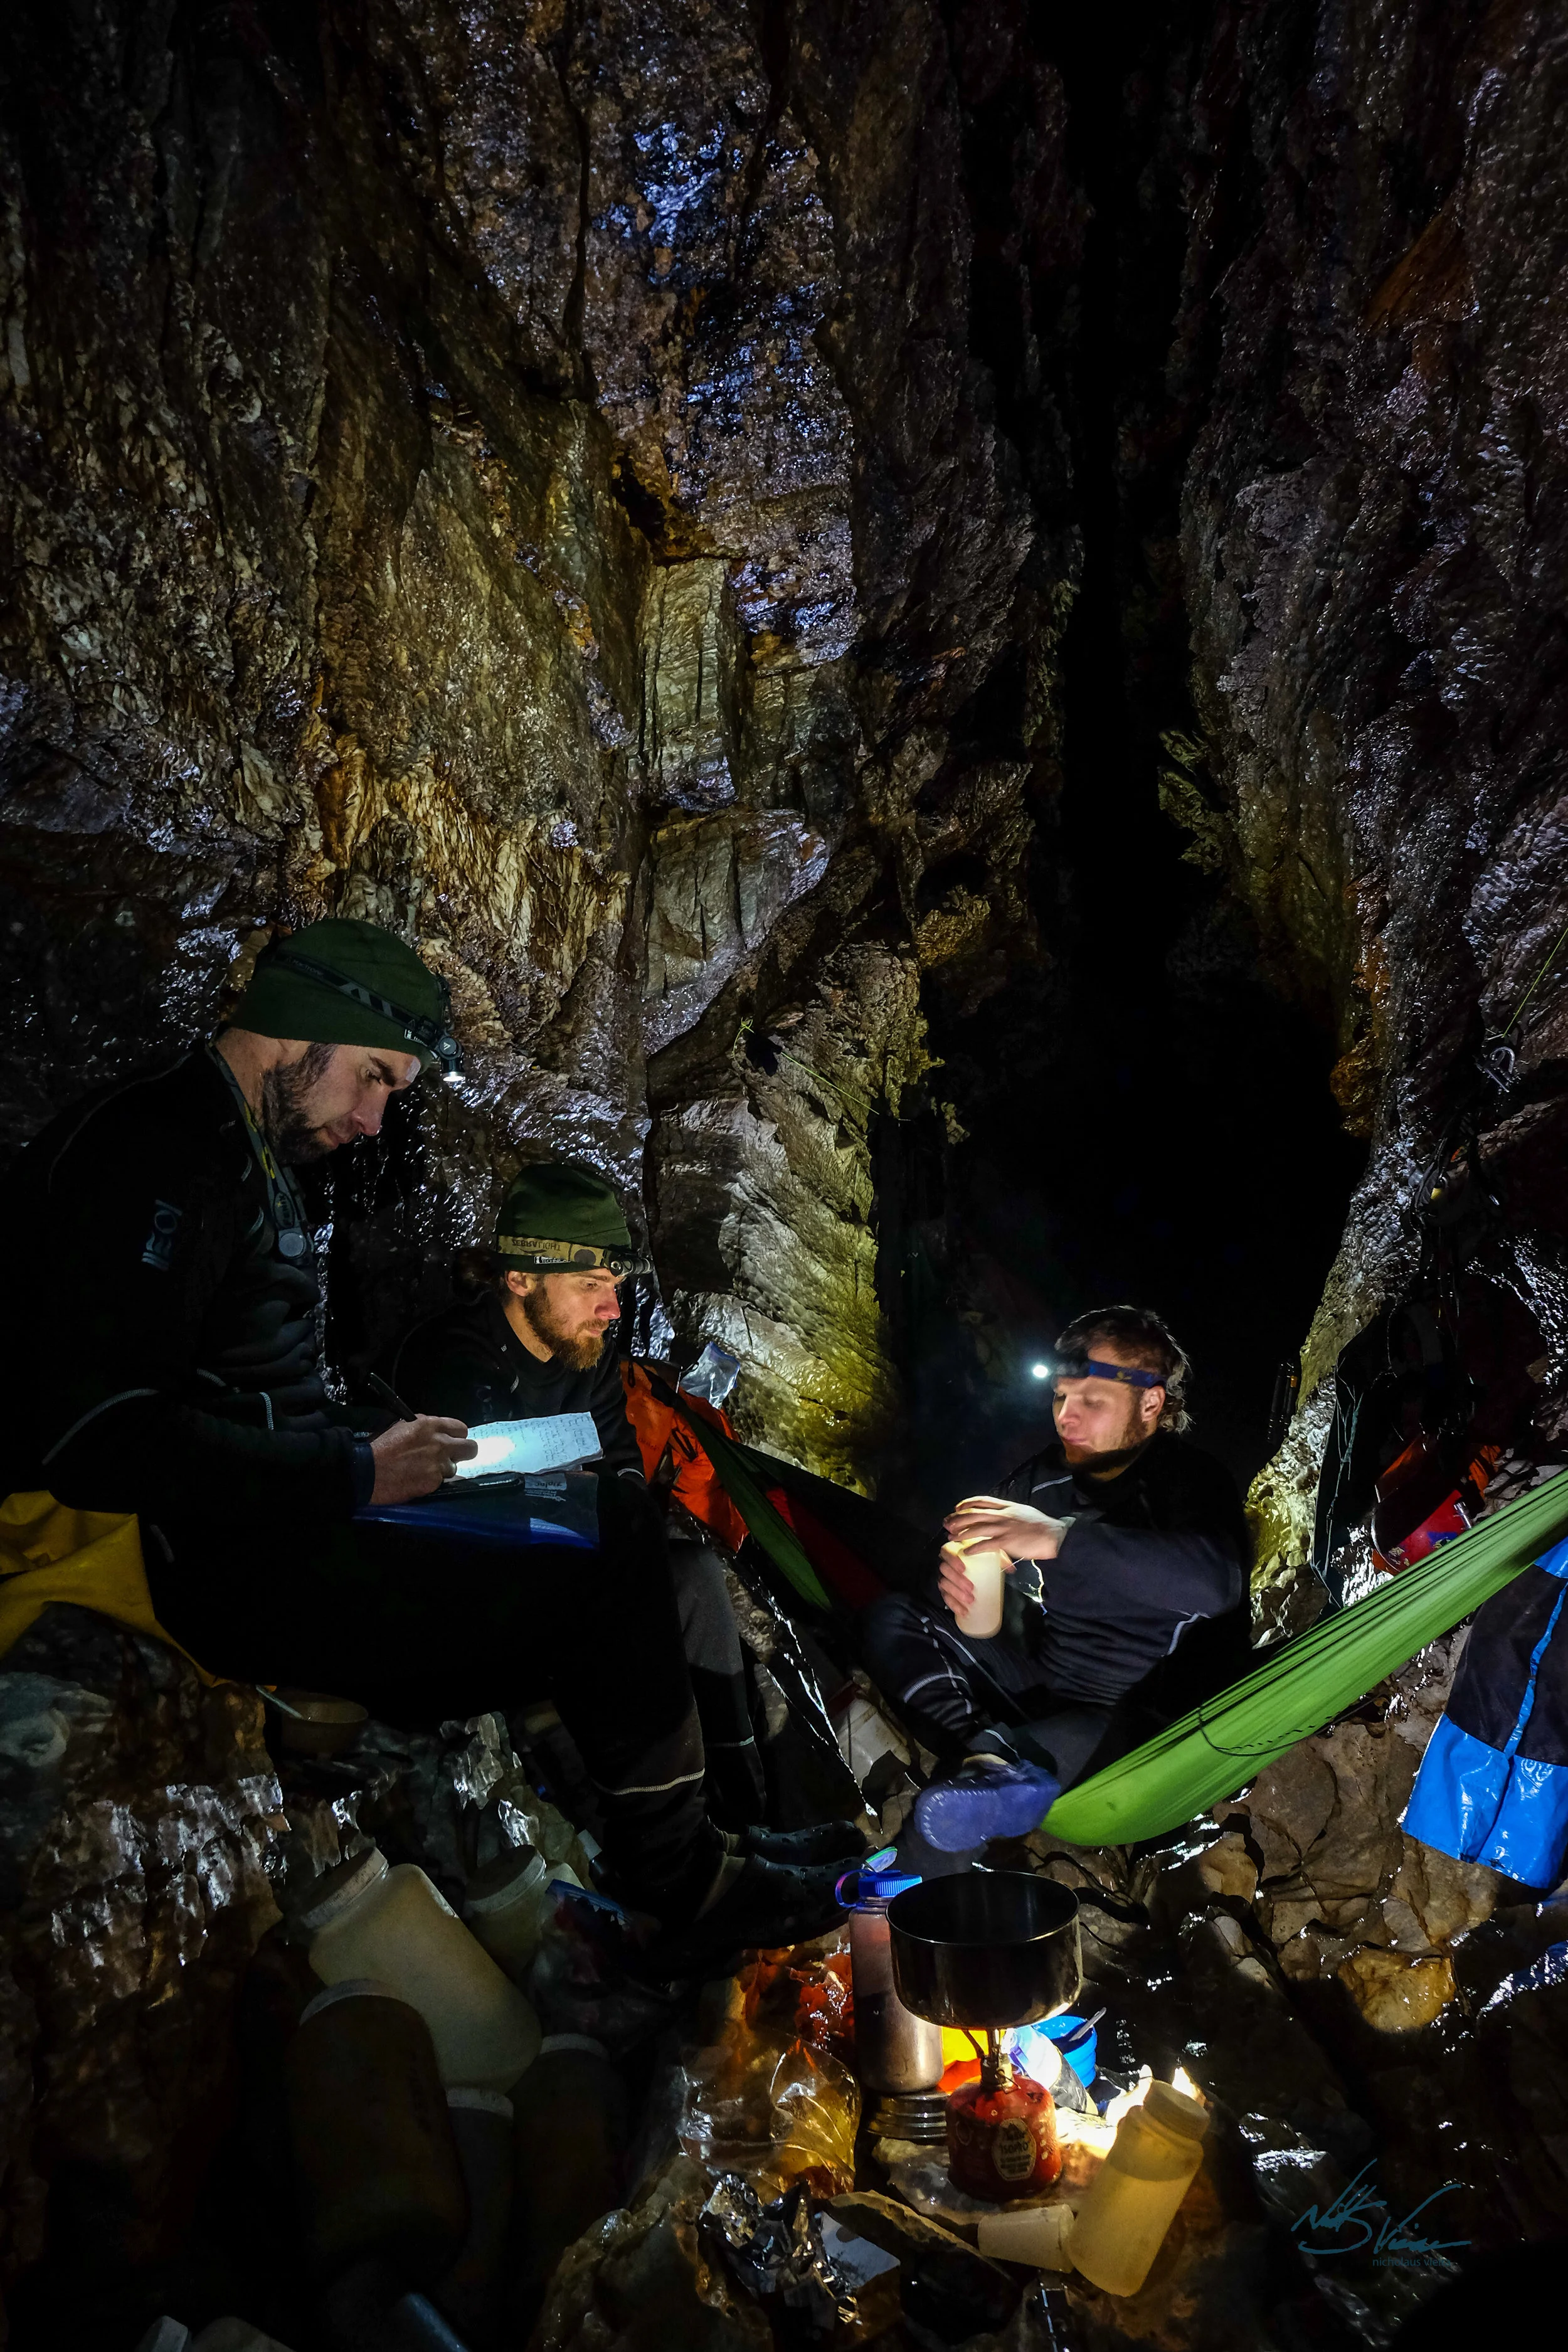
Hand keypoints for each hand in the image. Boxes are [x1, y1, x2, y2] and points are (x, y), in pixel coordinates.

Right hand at [370, 1415, 477, 1501]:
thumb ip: (424, 1427)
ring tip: (424, 1471)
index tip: (452, 1440)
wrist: (367, 1471)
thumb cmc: (379, 1446)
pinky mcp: (434, 1482)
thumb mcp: (402, 1426)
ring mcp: (438, 1464)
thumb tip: (434, 1431)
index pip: (461, 1428)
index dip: (457, 1435)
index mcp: (431, 1425)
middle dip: (463, 1452)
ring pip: (454, 1467)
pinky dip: (430, 1482)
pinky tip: (416, 1480)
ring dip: (442, 1469)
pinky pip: (439, 1482)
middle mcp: (440, 1443)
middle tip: (451, 1456)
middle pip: (470, 1448)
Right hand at [938, 1541, 991, 1621]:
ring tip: (970, 1600)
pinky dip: (954, 1605)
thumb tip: (1011, 1568)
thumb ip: (998, 1559)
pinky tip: (963, 1611)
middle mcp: (945, 1565)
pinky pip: (946, 1598)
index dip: (953, 1560)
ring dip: (956, 1593)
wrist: (966, 1573)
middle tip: (970, 1588)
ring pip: (944, 1584)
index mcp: (953, 1553)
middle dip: (957, 1580)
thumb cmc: (977, 1563)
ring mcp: (943, 1578)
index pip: (946, 1552)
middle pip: (945, 1570)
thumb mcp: (987, 1558)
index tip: (963, 1568)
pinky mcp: (944, 1591)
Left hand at [943, 1495, 1066, 1561]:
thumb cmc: (1044, 1527)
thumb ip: (1013, 1514)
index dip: (967, 1503)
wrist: (1055, 1536)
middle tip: (946, 1523)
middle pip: (975, 1513)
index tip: (957, 1507)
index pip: (983, 1500)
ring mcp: (1004, 1527)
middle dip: (958, 1518)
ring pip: (977, 1528)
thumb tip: (1004, 1517)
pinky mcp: (1007, 1542)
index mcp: (1008, 1506)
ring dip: (961, 1533)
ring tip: (950, 1537)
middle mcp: (1003, 1514)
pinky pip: (986, 1544)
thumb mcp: (1025, 1513)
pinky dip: (974, 1548)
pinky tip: (966, 1552)